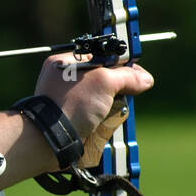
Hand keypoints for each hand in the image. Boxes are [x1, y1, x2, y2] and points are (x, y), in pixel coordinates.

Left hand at [33, 55, 154, 167]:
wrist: (50, 138)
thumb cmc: (70, 104)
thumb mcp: (103, 82)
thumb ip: (126, 76)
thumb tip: (145, 79)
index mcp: (66, 62)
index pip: (101, 57)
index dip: (121, 64)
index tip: (136, 75)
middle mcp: (64, 80)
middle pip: (104, 81)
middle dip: (117, 91)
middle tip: (121, 98)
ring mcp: (66, 101)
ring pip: (101, 101)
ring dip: (111, 110)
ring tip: (108, 116)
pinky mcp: (70, 120)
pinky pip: (94, 118)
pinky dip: (102, 123)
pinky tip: (102, 127)